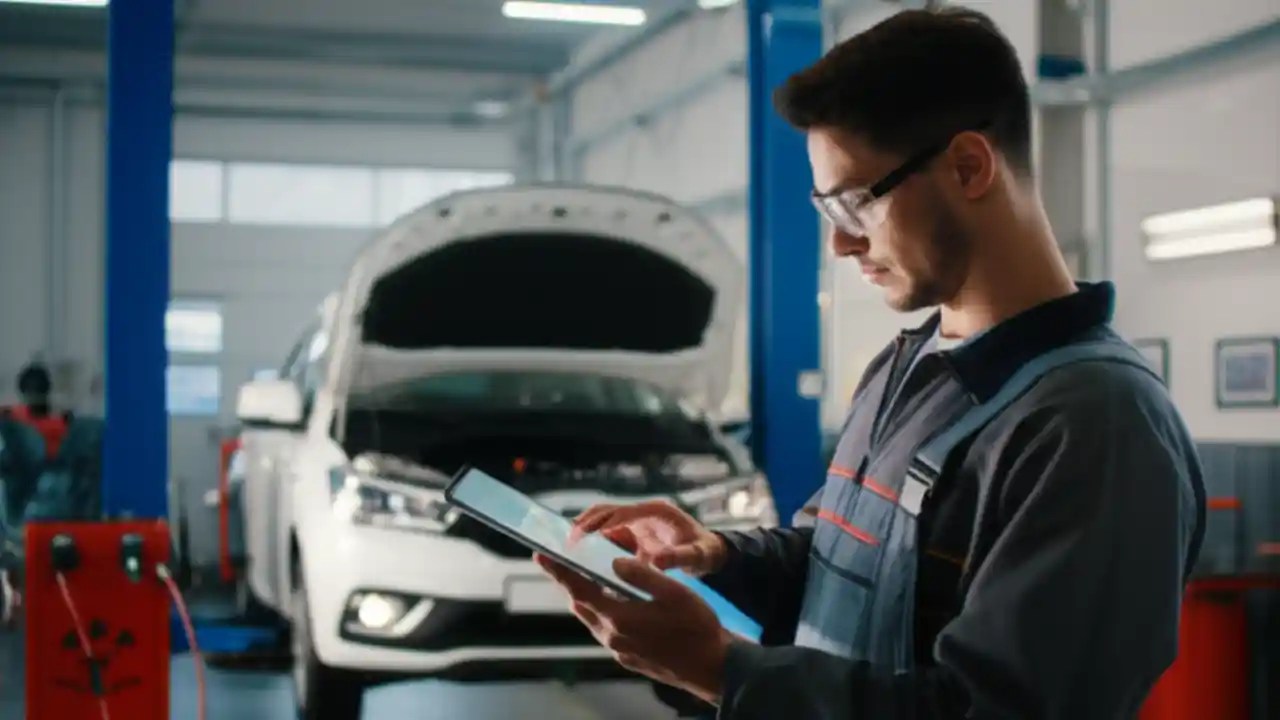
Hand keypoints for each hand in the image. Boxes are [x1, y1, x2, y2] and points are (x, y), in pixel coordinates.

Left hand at [534, 552, 731, 704]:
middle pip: (581, 604)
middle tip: (566, 562)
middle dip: (572, 582)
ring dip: (589, 598)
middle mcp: (612, 636)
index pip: (578, 589)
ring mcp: (619, 649)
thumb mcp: (673, 592)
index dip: (558, 571)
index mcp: (619, 617)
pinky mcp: (628, 657)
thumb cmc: (696, 627)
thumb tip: (614, 562)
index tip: (540, 555)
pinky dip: (604, 612)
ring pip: (593, 618)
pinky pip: (607, 631)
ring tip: (591, 579)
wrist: (711, 667)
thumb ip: (640, 575)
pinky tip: (619, 604)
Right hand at [571, 500, 727, 576]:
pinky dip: (592, 542)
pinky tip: (579, 559)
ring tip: (565, 550)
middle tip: (565, 544)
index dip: (599, 525)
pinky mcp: (631, 534)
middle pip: (604, 512)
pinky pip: (606, 534)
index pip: (620, 513)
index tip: (581, 539)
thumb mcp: (696, 556)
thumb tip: (657, 561)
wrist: (709, 553)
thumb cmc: (704, 551)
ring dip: (583, 531)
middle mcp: (641, 513)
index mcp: (655, 511)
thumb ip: (678, 558)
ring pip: (601, 520)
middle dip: (583, 524)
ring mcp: (635, 522)